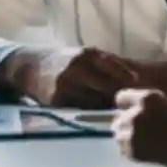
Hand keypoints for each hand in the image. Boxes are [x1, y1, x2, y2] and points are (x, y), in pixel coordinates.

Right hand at [0, 47, 139, 107]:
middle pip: (106, 87)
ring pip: (95, 102)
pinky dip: (90, 111)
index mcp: (86, 54)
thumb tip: (135, 77)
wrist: (29, 67)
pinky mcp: (57, 101)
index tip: (138, 84)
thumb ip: (106, 63)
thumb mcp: (83, 53)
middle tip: (130, 102)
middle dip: (118, 95)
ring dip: (105, 106)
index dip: (126, 77)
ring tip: (115, 110)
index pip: (113, 67)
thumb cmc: (63, 60)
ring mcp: (66, 86)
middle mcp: (76, 69)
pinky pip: (80, 109)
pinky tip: (96, 113)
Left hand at [113, 89, 166, 166]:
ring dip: (128, 135)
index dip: (128, 105)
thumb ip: (148, 105)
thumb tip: (132, 109)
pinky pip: (122, 149)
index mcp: (147, 98)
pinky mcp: (134, 152)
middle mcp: (136, 114)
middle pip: (118, 117)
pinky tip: (147, 149)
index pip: (120, 97)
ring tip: (146, 140)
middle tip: (145, 129)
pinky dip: (131, 149)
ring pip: (118, 133)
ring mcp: (133, 134)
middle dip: (128, 121)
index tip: (135, 110)